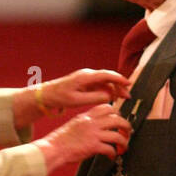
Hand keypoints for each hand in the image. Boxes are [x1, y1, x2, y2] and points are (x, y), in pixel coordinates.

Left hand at [12, 69, 130, 127]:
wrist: (47, 95)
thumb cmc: (60, 97)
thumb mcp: (77, 101)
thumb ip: (94, 98)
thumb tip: (109, 96)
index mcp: (85, 77)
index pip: (107, 75)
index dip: (119, 79)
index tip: (128, 84)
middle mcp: (87, 75)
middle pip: (108, 78)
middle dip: (119, 85)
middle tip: (128, 96)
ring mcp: (86, 78)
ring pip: (105, 82)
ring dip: (114, 89)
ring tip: (122, 98)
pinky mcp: (85, 83)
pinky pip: (100, 85)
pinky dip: (107, 90)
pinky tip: (112, 98)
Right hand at [39, 104, 130, 172]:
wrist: (53, 149)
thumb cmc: (61, 140)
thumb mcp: (74, 125)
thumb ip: (87, 124)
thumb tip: (98, 128)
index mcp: (87, 116)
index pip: (107, 107)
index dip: (117, 113)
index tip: (118, 121)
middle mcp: (91, 122)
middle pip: (117, 118)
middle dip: (126, 126)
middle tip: (127, 133)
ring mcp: (93, 134)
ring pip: (118, 134)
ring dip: (124, 141)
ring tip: (123, 147)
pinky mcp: (93, 146)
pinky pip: (110, 148)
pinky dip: (114, 153)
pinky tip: (112, 156)